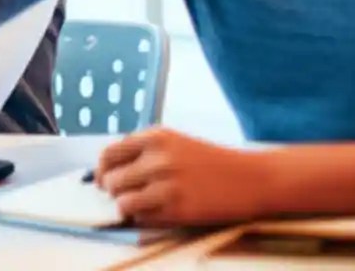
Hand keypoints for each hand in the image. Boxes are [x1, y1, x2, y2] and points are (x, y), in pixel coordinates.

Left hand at [96, 127, 267, 226]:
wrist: (252, 178)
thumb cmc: (211, 162)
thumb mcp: (174, 143)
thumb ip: (142, 152)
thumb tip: (108, 170)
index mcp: (155, 137)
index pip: (108, 154)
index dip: (102, 170)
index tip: (104, 179)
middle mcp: (158, 158)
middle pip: (110, 179)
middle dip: (113, 190)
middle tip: (125, 194)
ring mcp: (167, 184)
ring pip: (121, 201)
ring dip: (126, 206)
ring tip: (141, 204)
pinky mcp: (177, 208)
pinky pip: (141, 217)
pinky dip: (143, 217)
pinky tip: (157, 211)